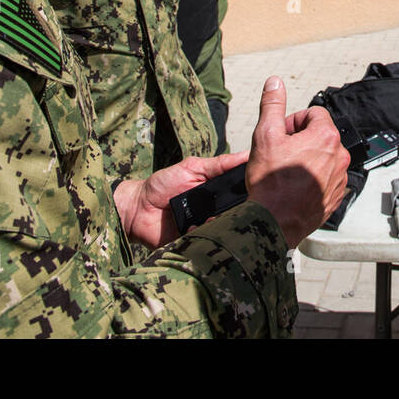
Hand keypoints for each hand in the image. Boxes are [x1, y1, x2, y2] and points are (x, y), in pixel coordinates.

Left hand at [115, 152, 247, 248]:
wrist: (136, 208)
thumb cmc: (162, 184)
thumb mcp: (192, 167)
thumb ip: (219, 164)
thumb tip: (246, 154)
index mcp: (217, 194)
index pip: (241, 194)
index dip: (252, 192)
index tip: (262, 188)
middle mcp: (215, 212)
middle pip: (237, 214)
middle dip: (241, 211)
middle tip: (243, 206)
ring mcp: (205, 228)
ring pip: (224, 230)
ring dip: (222, 224)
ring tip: (213, 217)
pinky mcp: (193, 243)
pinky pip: (205, 243)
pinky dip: (202, 235)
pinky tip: (193, 227)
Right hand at [244, 76, 350, 247]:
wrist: (275, 222)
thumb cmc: (271, 182)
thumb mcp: (266, 135)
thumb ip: (272, 105)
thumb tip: (275, 83)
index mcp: (326, 136)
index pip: (314, 113)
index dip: (294, 121)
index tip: (281, 134)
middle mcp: (340, 155)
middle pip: (320, 134)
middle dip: (300, 139)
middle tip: (280, 153)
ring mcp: (340, 177)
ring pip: (324, 157)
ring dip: (307, 159)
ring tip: (286, 172)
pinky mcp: (336, 196)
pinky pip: (326, 178)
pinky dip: (313, 178)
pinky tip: (295, 187)